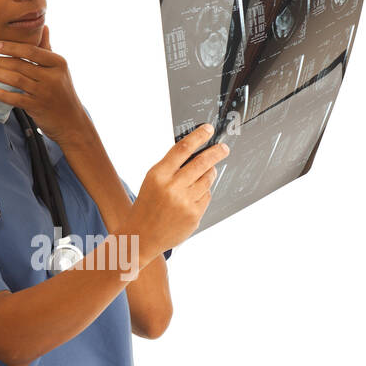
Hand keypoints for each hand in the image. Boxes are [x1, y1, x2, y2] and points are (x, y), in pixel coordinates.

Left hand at [0, 24, 89, 145]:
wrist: (71, 121)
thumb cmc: (62, 92)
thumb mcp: (59, 69)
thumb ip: (48, 49)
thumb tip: (44, 26)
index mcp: (58, 63)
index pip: (31, 50)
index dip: (11, 47)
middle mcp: (52, 76)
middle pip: (20, 65)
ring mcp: (45, 92)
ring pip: (16, 80)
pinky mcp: (38, 107)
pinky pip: (15, 99)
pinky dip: (2, 94)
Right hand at [129, 124, 230, 259]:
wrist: (142, 236)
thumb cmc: (147, 206)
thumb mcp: (152, 181)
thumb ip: (172, 167)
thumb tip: (197, 151)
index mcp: (158, 175)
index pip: (183, 149)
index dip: (198, 136)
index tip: (208, 129)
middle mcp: (172, 188)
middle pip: (202, 162)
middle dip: (216, 152)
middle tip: (223, 148)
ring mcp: (185, 202)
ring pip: (207, 179)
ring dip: (210, 173)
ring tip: (207, 172)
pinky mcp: (194, 215)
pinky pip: (206, 196)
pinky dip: (203, 193)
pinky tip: (193, 197)